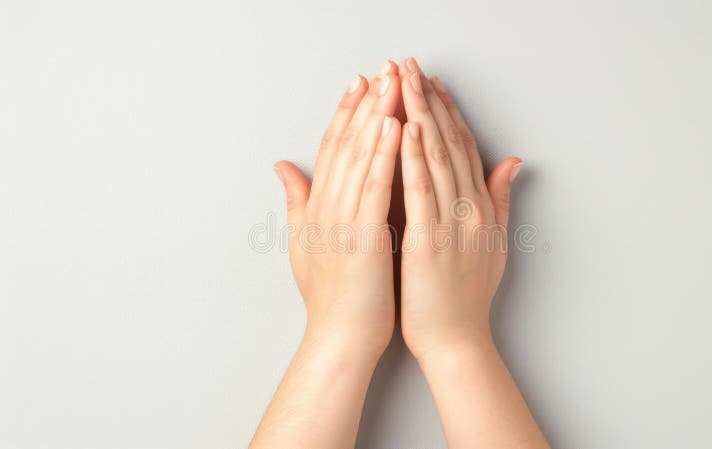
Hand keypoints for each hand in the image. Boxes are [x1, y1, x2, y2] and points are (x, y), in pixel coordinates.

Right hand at [274, 60, 401, 355]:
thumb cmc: (331, 296)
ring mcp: (343, 222)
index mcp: (319, 208)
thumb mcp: (305, 242)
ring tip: (391, 84)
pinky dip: (384, 157)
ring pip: (360, 159)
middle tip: (381, 69)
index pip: (332, 149)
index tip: (359, 83)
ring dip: (377, 117)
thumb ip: (296, 200)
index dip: (345, 113)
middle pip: (346, 145)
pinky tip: (395, 129)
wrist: (340, 338)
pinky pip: (375, 190)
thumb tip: (282, 166)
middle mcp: (327, 208)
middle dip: (365, 103)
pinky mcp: (363, 239)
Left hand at [395, 58, 547, 448]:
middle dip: (428, 101)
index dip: (447, 112)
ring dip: (419, 116)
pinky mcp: (429, 241)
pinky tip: (405, 131)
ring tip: (405, 83)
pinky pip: (421, 193)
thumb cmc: (468, 295)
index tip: (431, 83)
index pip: (463, 148)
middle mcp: (469, 209)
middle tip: (411, 66)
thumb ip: (501, 199)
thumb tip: (513, 161)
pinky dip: (414, 159)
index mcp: (479, 207)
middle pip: (449, 144)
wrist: (457, 338)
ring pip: (436, 159)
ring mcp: (451, 224)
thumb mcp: (494, 241)